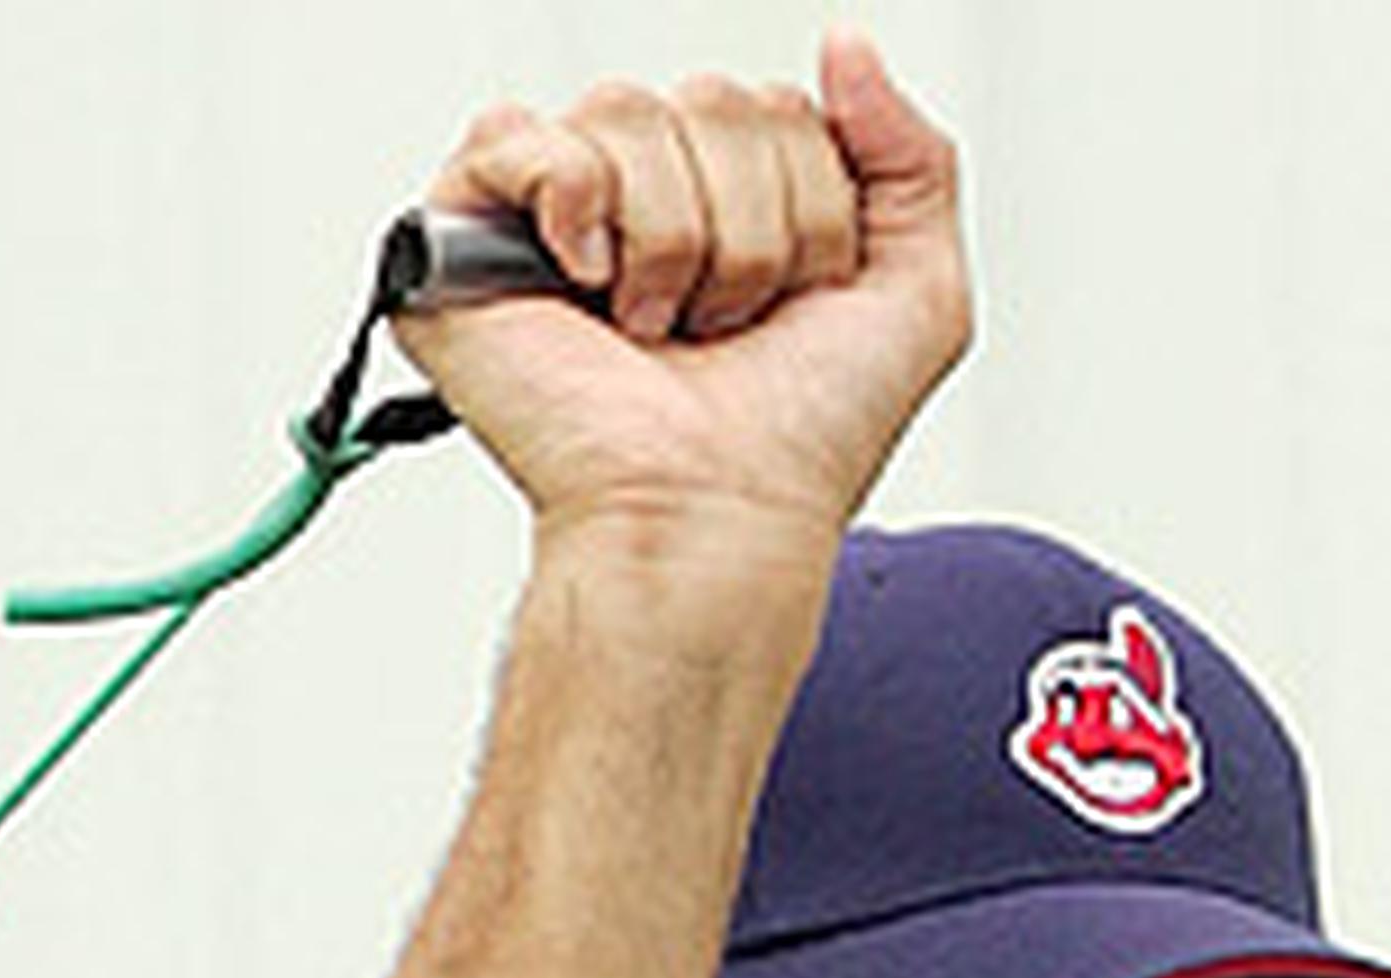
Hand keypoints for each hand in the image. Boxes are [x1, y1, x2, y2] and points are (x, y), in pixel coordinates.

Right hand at [400, 34, 970, 549]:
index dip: (810, 209)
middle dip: (748, 226)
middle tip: (722, 328)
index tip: (795, 306)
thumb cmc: (800, 445)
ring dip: (673, 238)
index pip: (778, 111)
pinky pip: (517, 133)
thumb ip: (913, 155)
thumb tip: (846, 47)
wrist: (718, 517)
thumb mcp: (919, 295)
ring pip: (629, 113)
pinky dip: (571, 205)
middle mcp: (648, 207)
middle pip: (710, 101)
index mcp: (736, 212)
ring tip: (659, 329)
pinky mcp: (470, 238)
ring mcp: (557, 219)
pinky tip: (588, 286)